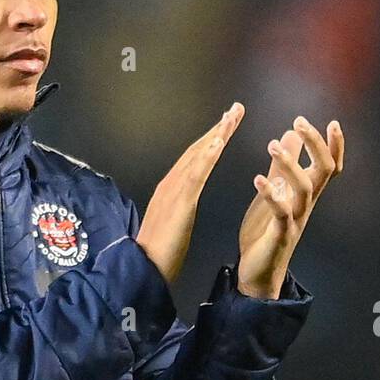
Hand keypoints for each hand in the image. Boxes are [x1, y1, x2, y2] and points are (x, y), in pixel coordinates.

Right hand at [136, 103, 244, 285]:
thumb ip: (177, 208)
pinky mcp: (179, 202)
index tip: (227, 124)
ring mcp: (173, 191)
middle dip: (218, 128)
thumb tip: (183, 202)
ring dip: (216, 134)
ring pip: (198, 156)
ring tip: (232, 117)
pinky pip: (196, 175)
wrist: (143, 270)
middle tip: (236, 109)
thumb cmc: (158, 254)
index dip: (211, 139)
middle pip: (197, 150)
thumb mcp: (172, 224)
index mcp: (170, 190)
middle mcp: (170, 184)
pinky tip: (219, 142)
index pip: (194, 158)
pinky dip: (207, 156)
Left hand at [237, 118, 344, 298]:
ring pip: (304, 187)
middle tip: (300, 121)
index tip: (331, 122)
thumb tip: (290, 135)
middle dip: (315, 144)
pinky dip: (271, 193)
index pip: (329, 166)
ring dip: (289, 163)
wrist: (258, 273)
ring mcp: (295, 219)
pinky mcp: (280, 233)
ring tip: (272, 144)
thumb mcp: (274, 193)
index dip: (334, 146)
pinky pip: (281, 212)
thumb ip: (282, 166)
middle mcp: (305, 205)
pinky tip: (258, 178)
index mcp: (305, 195)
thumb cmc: (265, 232)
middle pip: (323, 170)